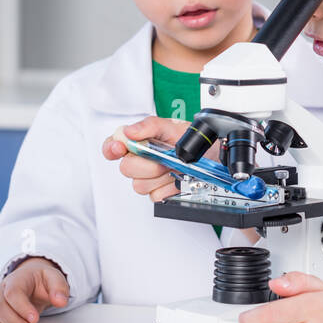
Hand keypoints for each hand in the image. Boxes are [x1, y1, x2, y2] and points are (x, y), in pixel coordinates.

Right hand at [0, 257, 69, 322]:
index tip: (35, 319)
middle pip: (0, 307)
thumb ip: (59, 288)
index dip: (22, 307)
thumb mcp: (54, 278)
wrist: (31, 281)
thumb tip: (60, 301)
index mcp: (16, 279)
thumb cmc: (40, 281)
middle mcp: (1, 291)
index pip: (13, 292)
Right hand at [102, 116, 218, 201]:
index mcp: (138, 142)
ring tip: (174, 167)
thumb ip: (149, 126)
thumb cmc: (191, 139)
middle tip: (164, 157)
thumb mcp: (172, 126)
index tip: (119, 148)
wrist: (212, 155)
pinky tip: (177, 179)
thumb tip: (129, 132)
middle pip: (126, 168)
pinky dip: (169, 188)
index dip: (111, 148)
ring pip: (140, 185)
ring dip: (160, 176)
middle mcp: (139, 160)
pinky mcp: (158, 192)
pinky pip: (155, 196)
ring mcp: (148, 178)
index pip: (111, 146)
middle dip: (147, 164)